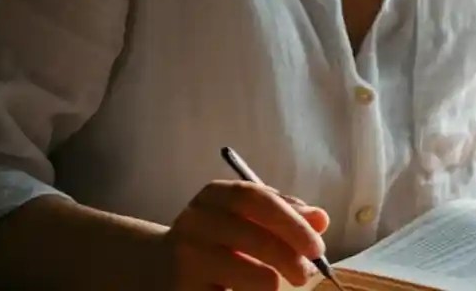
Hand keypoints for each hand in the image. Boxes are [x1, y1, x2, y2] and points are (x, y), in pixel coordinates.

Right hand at [158, 180, 329, 289]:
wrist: (154, 267)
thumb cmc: (216, 238)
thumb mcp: (245, 217)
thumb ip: (284, 214)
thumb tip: (321, 219)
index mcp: (215, 195)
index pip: (257, 200)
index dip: (292, 222)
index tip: (317, 247)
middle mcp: (196, 221)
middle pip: (256, 238)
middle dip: (291, 259)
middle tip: (306, 274)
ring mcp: (186, 258)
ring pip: (250, 274)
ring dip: (272, 284)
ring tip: (274, 285)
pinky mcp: (184, 290)